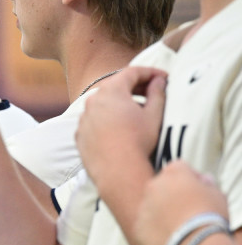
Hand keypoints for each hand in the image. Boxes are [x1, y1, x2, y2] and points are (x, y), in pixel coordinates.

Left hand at [76, 67, 166, 192]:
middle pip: (115, 86)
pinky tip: (121, 127)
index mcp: (111, 91)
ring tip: (139, 109)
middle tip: (154, 90)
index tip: (164, 77)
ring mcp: (83, 119)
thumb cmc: (139, 141)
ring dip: (121, 102)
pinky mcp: (80, 135)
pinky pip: (95, 120)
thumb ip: (158, 92)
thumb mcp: (154, 114)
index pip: (132, 72)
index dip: (151, 72)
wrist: (118, 172)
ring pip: (103, 103)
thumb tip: (159, 81)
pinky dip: (108, 118)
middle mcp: (92, 101)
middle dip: (136, 86)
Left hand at [136, 161, 227, 244]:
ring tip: (181, 227)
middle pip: (161, 186)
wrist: (195, 243)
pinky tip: (171, 239)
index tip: (199, 190)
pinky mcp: (138, 227)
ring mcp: (143, 207)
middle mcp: (153, 186)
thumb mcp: (217, 195)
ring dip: (162, 213)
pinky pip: (146, 226)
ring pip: (152, 207)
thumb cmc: (209, 216)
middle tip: (188, 210)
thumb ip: (207, 184)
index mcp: (173, 172)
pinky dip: (155, 231)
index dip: (190, 178)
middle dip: (172, 195)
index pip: (179, 168)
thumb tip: (203, 180)